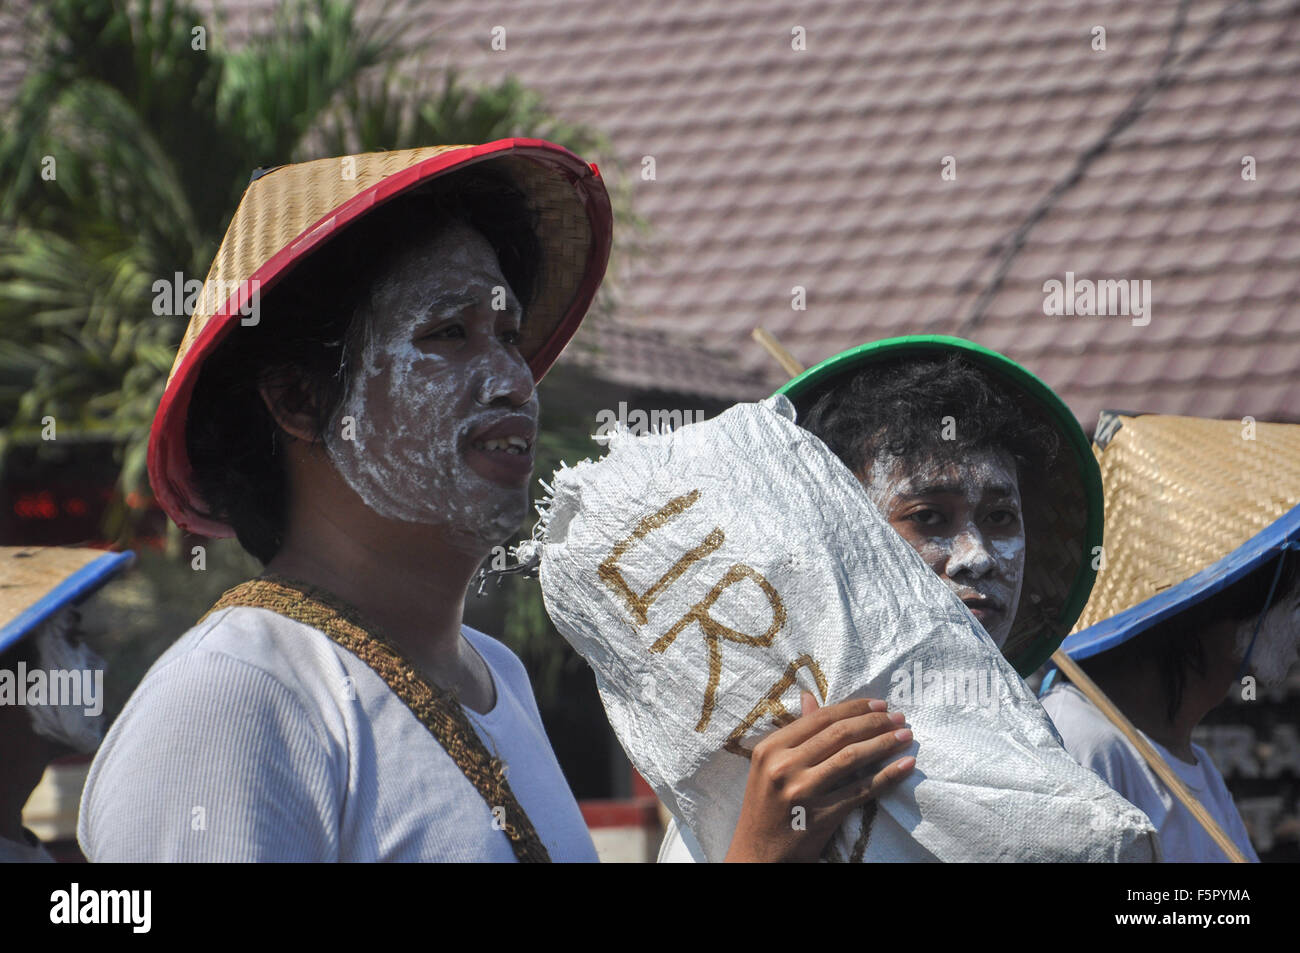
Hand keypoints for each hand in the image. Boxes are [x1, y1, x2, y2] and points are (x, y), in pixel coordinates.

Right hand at [723, 692, 915, 862]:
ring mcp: (802, 791)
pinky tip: (905, 766)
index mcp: (771, 748)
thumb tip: (809, 697)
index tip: (879, 704)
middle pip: (839, 734)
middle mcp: (784, 766)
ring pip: (852, 758)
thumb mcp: (770, 765)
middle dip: (874, 722)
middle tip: (898, 717)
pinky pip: (861, 791)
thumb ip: (794, 733)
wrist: (757, 854)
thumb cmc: (766, 807)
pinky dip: (887, 776)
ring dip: (884, 743)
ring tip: (905, 736)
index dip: (854, 708)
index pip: (820, 718)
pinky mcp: (821, 816)